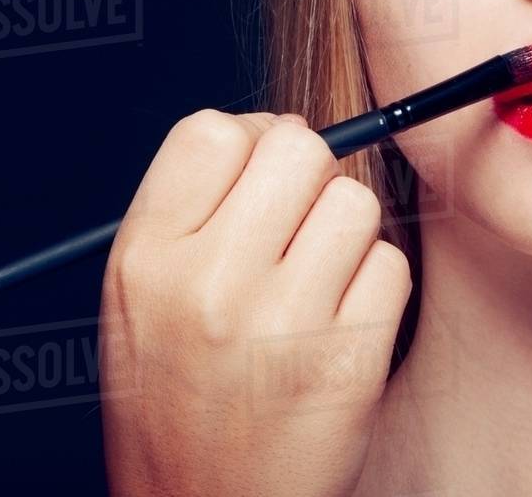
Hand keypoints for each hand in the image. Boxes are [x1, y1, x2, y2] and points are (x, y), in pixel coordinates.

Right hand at [98, 110, 412, 496]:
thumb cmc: (176, 401)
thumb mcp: (141, 297)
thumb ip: (193, 207)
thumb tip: (280, 130)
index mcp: (145, 259)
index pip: (212, 130)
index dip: (250, 140)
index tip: (261, 172)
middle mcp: (206, 284)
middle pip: (298, 149)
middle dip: (308, 176)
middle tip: (298, 223)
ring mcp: (280, 325)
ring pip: (355, 202)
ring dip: (347, 232)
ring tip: (316, 280)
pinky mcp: (346, 365)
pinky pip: (390, 265)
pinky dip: (375, 285)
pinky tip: (340, 321)